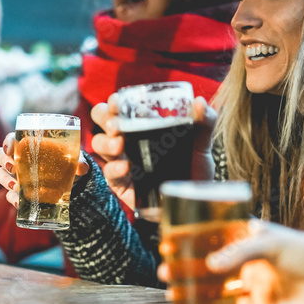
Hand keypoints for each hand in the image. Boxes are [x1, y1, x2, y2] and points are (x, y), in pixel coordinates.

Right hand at [0, 132, 89, 208]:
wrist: (67, 182)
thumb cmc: (65, 163)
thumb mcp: (73, 160)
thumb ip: (78, 161)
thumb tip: (83, 167)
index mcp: (27, 145)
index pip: (11, 139)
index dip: (7, 142)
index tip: (10, 148)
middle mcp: (16, 159)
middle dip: (3, 161)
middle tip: (13, 167)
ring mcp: (15, 176)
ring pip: (0, 174)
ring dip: (4, 180)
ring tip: (15, 186)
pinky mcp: (17, 192)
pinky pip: (9, 195)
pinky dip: (12, 199)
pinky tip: (18, 203)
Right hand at [90, 95, 217, 209]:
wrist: (196, 201)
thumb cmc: (194, 170)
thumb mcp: (201, 145)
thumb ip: (204, 122)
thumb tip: (199, 102)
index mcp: (142, 126)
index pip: (120, 108)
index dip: (114, 103)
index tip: (118, 103)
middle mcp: (128, 141)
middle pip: (102, 122)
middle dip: (104, 119)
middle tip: (116, 125)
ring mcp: (121, 161)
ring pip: (99, 145)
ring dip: (105, 142)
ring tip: (119, 145)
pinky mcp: (121, 184)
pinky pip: (109, 174)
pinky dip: (114, 168)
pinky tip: (126, 167)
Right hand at [158, 221, 303, 303]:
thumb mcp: (274, 243)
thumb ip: (240, 252)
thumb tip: (209, 265)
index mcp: (250, 237)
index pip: (215, 233)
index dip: (192, 237)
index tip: (169, 239)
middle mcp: (249, 260)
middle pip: (211, 263)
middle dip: (188, 267)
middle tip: (165, 270)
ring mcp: (254, 283)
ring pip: (218, 288)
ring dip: (198, 291)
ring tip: (174, 293)